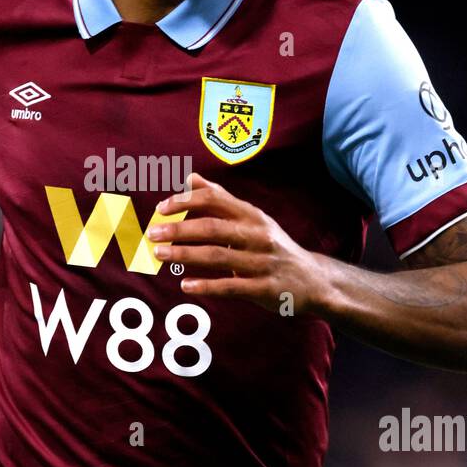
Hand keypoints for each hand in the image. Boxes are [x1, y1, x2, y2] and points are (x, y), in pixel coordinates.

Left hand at [147, 172, 325, 313]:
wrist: (314, 280)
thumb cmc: (273, 246)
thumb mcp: (252, 219)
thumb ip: (221, 200)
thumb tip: (190, 177)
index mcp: (251, 215)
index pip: (215, 199)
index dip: (186, 201)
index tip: (161, 208)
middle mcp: (257, 235)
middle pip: (212, 228)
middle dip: (179, 229)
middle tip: (152, 234)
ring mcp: (262, 262)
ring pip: (217, 256)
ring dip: (185, 255)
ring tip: (160, 254)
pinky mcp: (264, 288)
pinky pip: (231, 286)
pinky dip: (206, 286)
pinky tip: (185, 285)